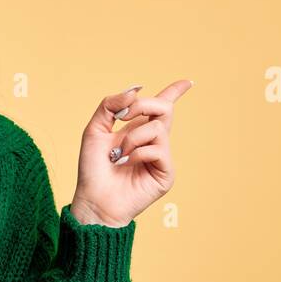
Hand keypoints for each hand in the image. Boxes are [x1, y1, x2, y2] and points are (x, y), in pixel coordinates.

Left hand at [69, 79, 192, 226]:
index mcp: (137, 130)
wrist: (93, 200)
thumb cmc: (93, 169)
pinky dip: (137, 154)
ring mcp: (161, 157)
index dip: (174, 92)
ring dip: (132, 138)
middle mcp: (152, 142)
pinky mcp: (165, 173)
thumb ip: (110, 105)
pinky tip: (125, 164)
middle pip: (164, 109)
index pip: (160, 108)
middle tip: (123, 117)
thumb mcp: (94, 130)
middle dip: (143, 105)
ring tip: (118, 156)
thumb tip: (137, 90)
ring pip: (157, 128)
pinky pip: (157, 150)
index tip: (187, 82)